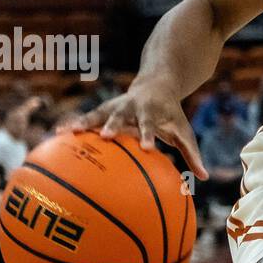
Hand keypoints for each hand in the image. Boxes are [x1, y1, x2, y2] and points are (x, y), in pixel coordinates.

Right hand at [65, 78, 207, 179]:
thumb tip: (205, 178)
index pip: (150, 125)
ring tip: (68, 132)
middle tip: (105, 136)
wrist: (157, 85)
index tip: (147, 147)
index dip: (148, 135)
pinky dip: (74, 123)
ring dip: (85, 122)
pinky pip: (87, 117)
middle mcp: (131, 107)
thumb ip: (192, 154)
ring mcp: (116, 107)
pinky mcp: (104, 109)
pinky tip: (57, 133)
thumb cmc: (172, 116)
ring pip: (98, 113)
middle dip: (113, 125)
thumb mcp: (184, 132)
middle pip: (121, 115)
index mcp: (151, 113)